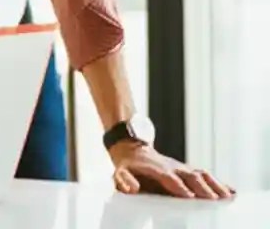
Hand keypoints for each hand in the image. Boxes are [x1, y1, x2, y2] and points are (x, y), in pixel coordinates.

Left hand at [109, 142, 233, 199]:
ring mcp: (181, 168)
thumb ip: (124, 181)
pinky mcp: (187, 170)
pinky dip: (218, 182)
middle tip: (214, 200)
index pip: (169, 178)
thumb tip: (132, 189)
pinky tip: (231, 191)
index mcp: (156, 169)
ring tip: (228, 196)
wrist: (132, 149)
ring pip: (201, 174)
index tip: (189, 197)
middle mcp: (172, 167)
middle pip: (190, 176)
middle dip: (202, 187)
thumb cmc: (127, 166)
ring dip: (215, 185)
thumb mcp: (119, 173)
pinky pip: (204, 175)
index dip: (178, 186)